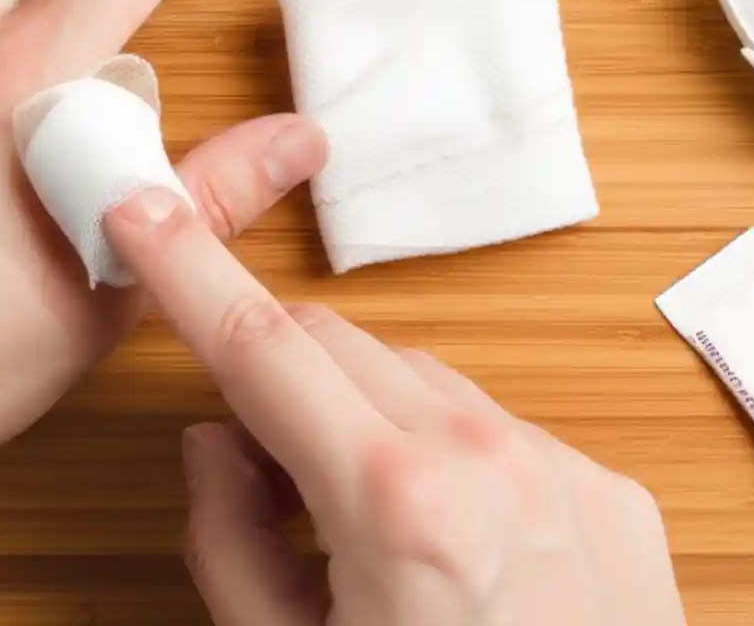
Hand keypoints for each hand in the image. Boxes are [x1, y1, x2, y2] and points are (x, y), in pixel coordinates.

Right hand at [104, 188, 687, 625]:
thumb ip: (226, 538)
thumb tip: (217, 440)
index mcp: (394, 507)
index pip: (260, 348)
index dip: (189, 271)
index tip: (146, 210)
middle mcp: (487, 462)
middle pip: (335, 344)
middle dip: (274, 371)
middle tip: (256, 463)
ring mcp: (558, 470)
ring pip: (416, 378)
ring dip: (361, 415)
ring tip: (360, 521)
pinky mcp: (607, 490)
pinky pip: (493, 427)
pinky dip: (441, 452)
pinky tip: (448, 541)